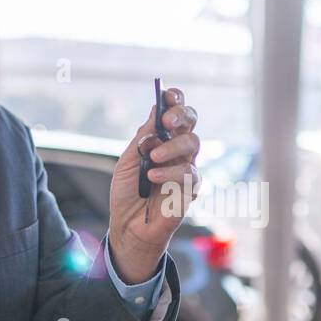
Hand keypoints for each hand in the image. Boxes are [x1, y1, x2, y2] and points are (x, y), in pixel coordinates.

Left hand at [106, 86, 199, 282]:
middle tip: (167, 121)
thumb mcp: (127, 161)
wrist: (128, 226)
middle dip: (181, 115)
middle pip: (190, 121)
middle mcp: (177, 150)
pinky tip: (154, 177)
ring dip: (172, 147)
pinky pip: (190, 172)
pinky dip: (170, 172)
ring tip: (153, 158)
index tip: (168, 95)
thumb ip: (142, 138)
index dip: (175, 101)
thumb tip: (155, 110)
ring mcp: (186, 168)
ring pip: (193, 143)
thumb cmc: (128, 193)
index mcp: (162, 140)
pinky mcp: (191, 188)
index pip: (175, 113)